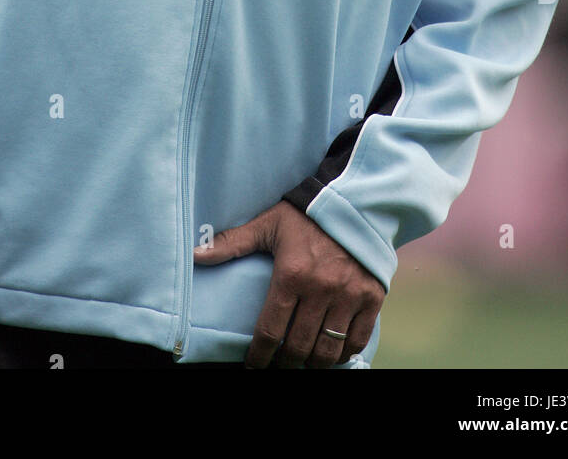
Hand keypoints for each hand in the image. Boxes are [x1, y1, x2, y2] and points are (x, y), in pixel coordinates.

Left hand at [194, 199, 383, 368]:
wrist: (353, 201)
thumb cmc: (305, 214)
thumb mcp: (267, 224)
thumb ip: (232, 242)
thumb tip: (196, 254)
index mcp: (291, 273)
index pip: (270, 330)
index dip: (259, 355)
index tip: (254, 366)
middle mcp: (321, 288)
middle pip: (298, 346)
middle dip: (285, 362)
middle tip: (278, 364)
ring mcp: (348, 295)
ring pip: (327, 350)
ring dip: (312, 363)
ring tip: (303, 361)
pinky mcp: (371, 297)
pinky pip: (357, 340)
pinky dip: (343, 354)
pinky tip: (331, 354)